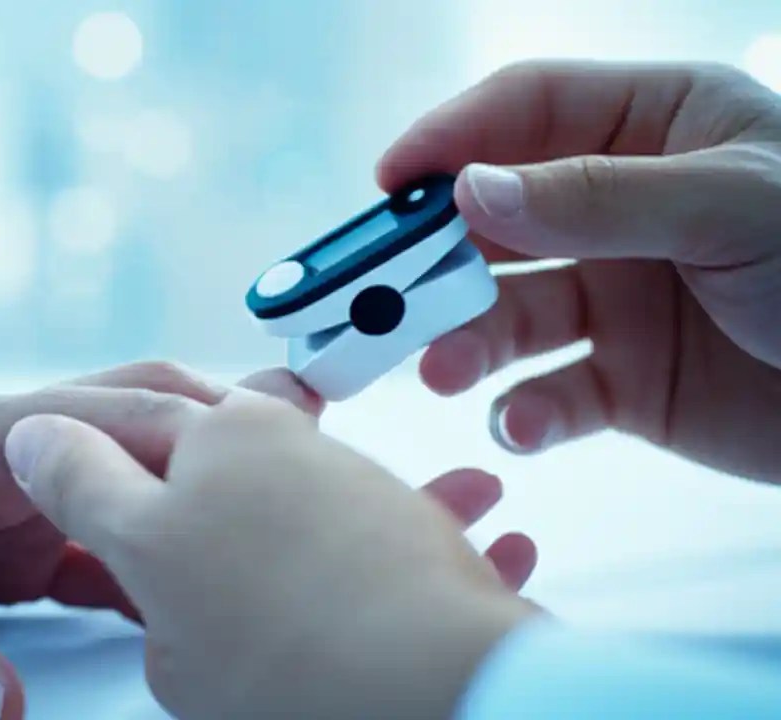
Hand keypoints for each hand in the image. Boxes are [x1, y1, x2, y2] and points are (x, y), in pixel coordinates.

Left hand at [0, 363, 531, 719]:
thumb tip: (8, 714)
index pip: (91, 420)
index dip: (175, 439)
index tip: (260, 458)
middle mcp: (8, 438)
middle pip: (132, 405)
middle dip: (213, 424)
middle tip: (307, 445)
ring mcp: (23, 474)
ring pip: (134, 450)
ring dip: (200, 472)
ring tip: (290, 495)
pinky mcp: (28, 516)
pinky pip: (113, 516)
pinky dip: (163, 532)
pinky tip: (216, 564)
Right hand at [379, 61, 780, 480]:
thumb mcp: (730, 207)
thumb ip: (595, 198)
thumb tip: (468, 190)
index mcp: (655, 128)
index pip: (526, 111)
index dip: (451, 138)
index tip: (390, 182)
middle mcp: (622, 209)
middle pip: (495, 218)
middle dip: (438, 257)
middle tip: (383, 294)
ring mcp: (617, 298)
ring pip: (509, 312)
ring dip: (466, 339)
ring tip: (445, 368)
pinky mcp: (625, 383)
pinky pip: (550, 393)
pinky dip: (525, 411)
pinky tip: (522, 421)